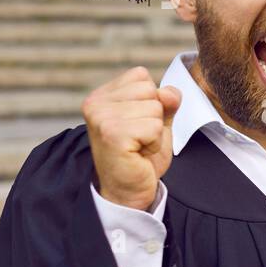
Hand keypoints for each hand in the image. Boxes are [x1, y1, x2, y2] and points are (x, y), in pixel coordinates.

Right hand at [83, 66, 181, 211]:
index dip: (151, 101)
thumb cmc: (140, 156)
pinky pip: (153, 127)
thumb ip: (165, 101)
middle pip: (150, 89)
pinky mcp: (112, 135)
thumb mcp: (157, 121)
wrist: (129, 190)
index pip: (141, 76)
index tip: (138, 124)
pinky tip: (138, 153)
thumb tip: (170, 92)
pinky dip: (154, 142)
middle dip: (154, 116)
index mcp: (102, 95)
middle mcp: (95, 103)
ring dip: (155, 131)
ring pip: (154, 107)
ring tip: (138, 146)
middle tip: (139, 138)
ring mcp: (101, 118)